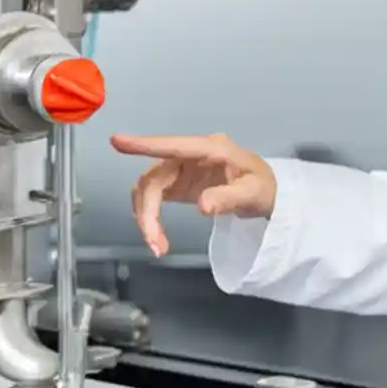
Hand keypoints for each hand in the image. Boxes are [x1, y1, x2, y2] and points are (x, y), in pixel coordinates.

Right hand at [113, 133, 276, 257]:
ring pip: (149, 188)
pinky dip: (149, 216)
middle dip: (148, 210)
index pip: (173, 146)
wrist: (269, 194)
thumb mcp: (253, 194)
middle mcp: (192, 156)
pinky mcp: (179, 183)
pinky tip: (157, 236)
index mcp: (211, 149)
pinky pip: (154, 196)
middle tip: (154, 242)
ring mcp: (183, 168)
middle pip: (155, 177)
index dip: (145, 145)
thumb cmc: (264, 187)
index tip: (117, 142)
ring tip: (158, 245)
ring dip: (146, 216)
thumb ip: (228, 198)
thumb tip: (203, 206)